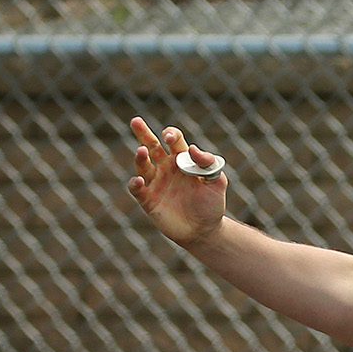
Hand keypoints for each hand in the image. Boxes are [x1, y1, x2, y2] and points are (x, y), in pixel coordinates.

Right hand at [126, 117, 227, 248]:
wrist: (204, 231)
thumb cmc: (211, 204)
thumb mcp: (216, 182)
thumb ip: (208, 164)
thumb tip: (193, 148)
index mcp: (182, 160)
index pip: (174, 140)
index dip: (171, 135)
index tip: (170, 138)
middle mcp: (166, 168)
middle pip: (152, 146)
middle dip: (143, 133)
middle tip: (135, 120)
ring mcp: (156, 183)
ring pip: (142, 165)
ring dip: (140, 157)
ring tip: (141, 150)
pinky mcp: (148, 199)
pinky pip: (137, 188)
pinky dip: (135, 183)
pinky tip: (138, 179)